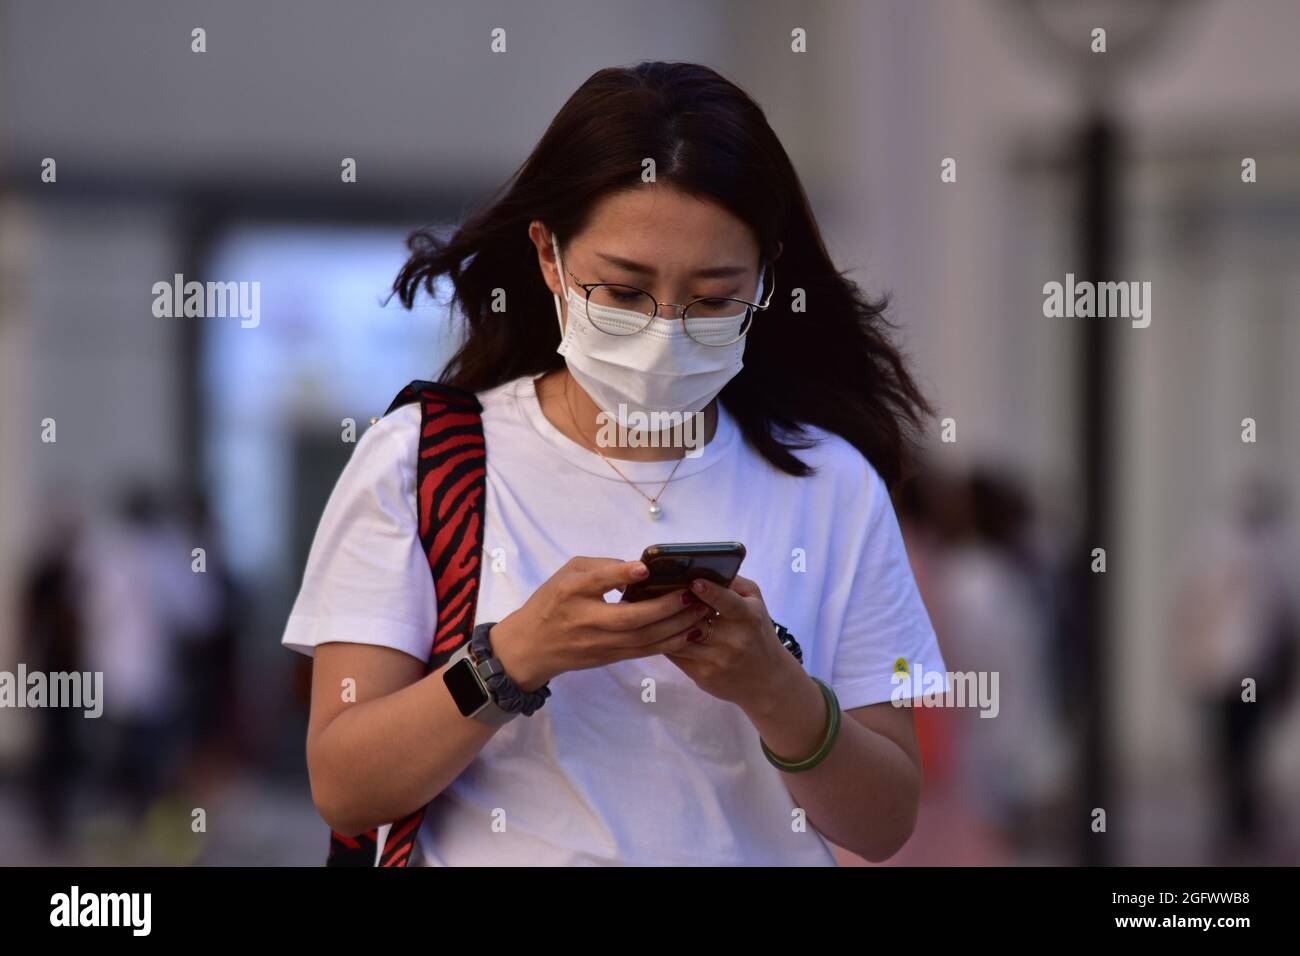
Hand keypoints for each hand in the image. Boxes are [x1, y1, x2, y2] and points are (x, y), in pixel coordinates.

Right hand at [489, 557, 713, 690]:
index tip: (645, 568)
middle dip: (667, 607)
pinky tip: (690, 632)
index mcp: (571, 592)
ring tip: (701, 611)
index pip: (596, 582)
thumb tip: (641, 568)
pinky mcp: (609, 657)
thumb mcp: (567, 574)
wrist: (531, 646)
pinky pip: (644, 652)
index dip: (620, 575)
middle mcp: (586, 619)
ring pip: (643, 639)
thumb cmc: (552, 601)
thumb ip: (601, 567)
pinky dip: (669, 643)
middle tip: (693, 593)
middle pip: (631, 618)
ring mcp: (599, 643)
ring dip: (676, 627)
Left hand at [664, 574, 799, 708]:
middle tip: (658, 590)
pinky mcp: (703, 676)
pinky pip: (676, 655)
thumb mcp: (754, 602)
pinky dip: (665, 640)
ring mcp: (717, 661)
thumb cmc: (757, 631)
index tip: (693, 581)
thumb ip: (733, 583)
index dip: (710, 592)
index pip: (728, 603)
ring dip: (666, 624)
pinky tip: (661, 629)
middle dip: (677, 607)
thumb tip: (704, 565)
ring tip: (654, 609)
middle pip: (695, 620)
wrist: (768, 678)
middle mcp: (734, 641)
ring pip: (679, 638)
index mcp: (749, 618)